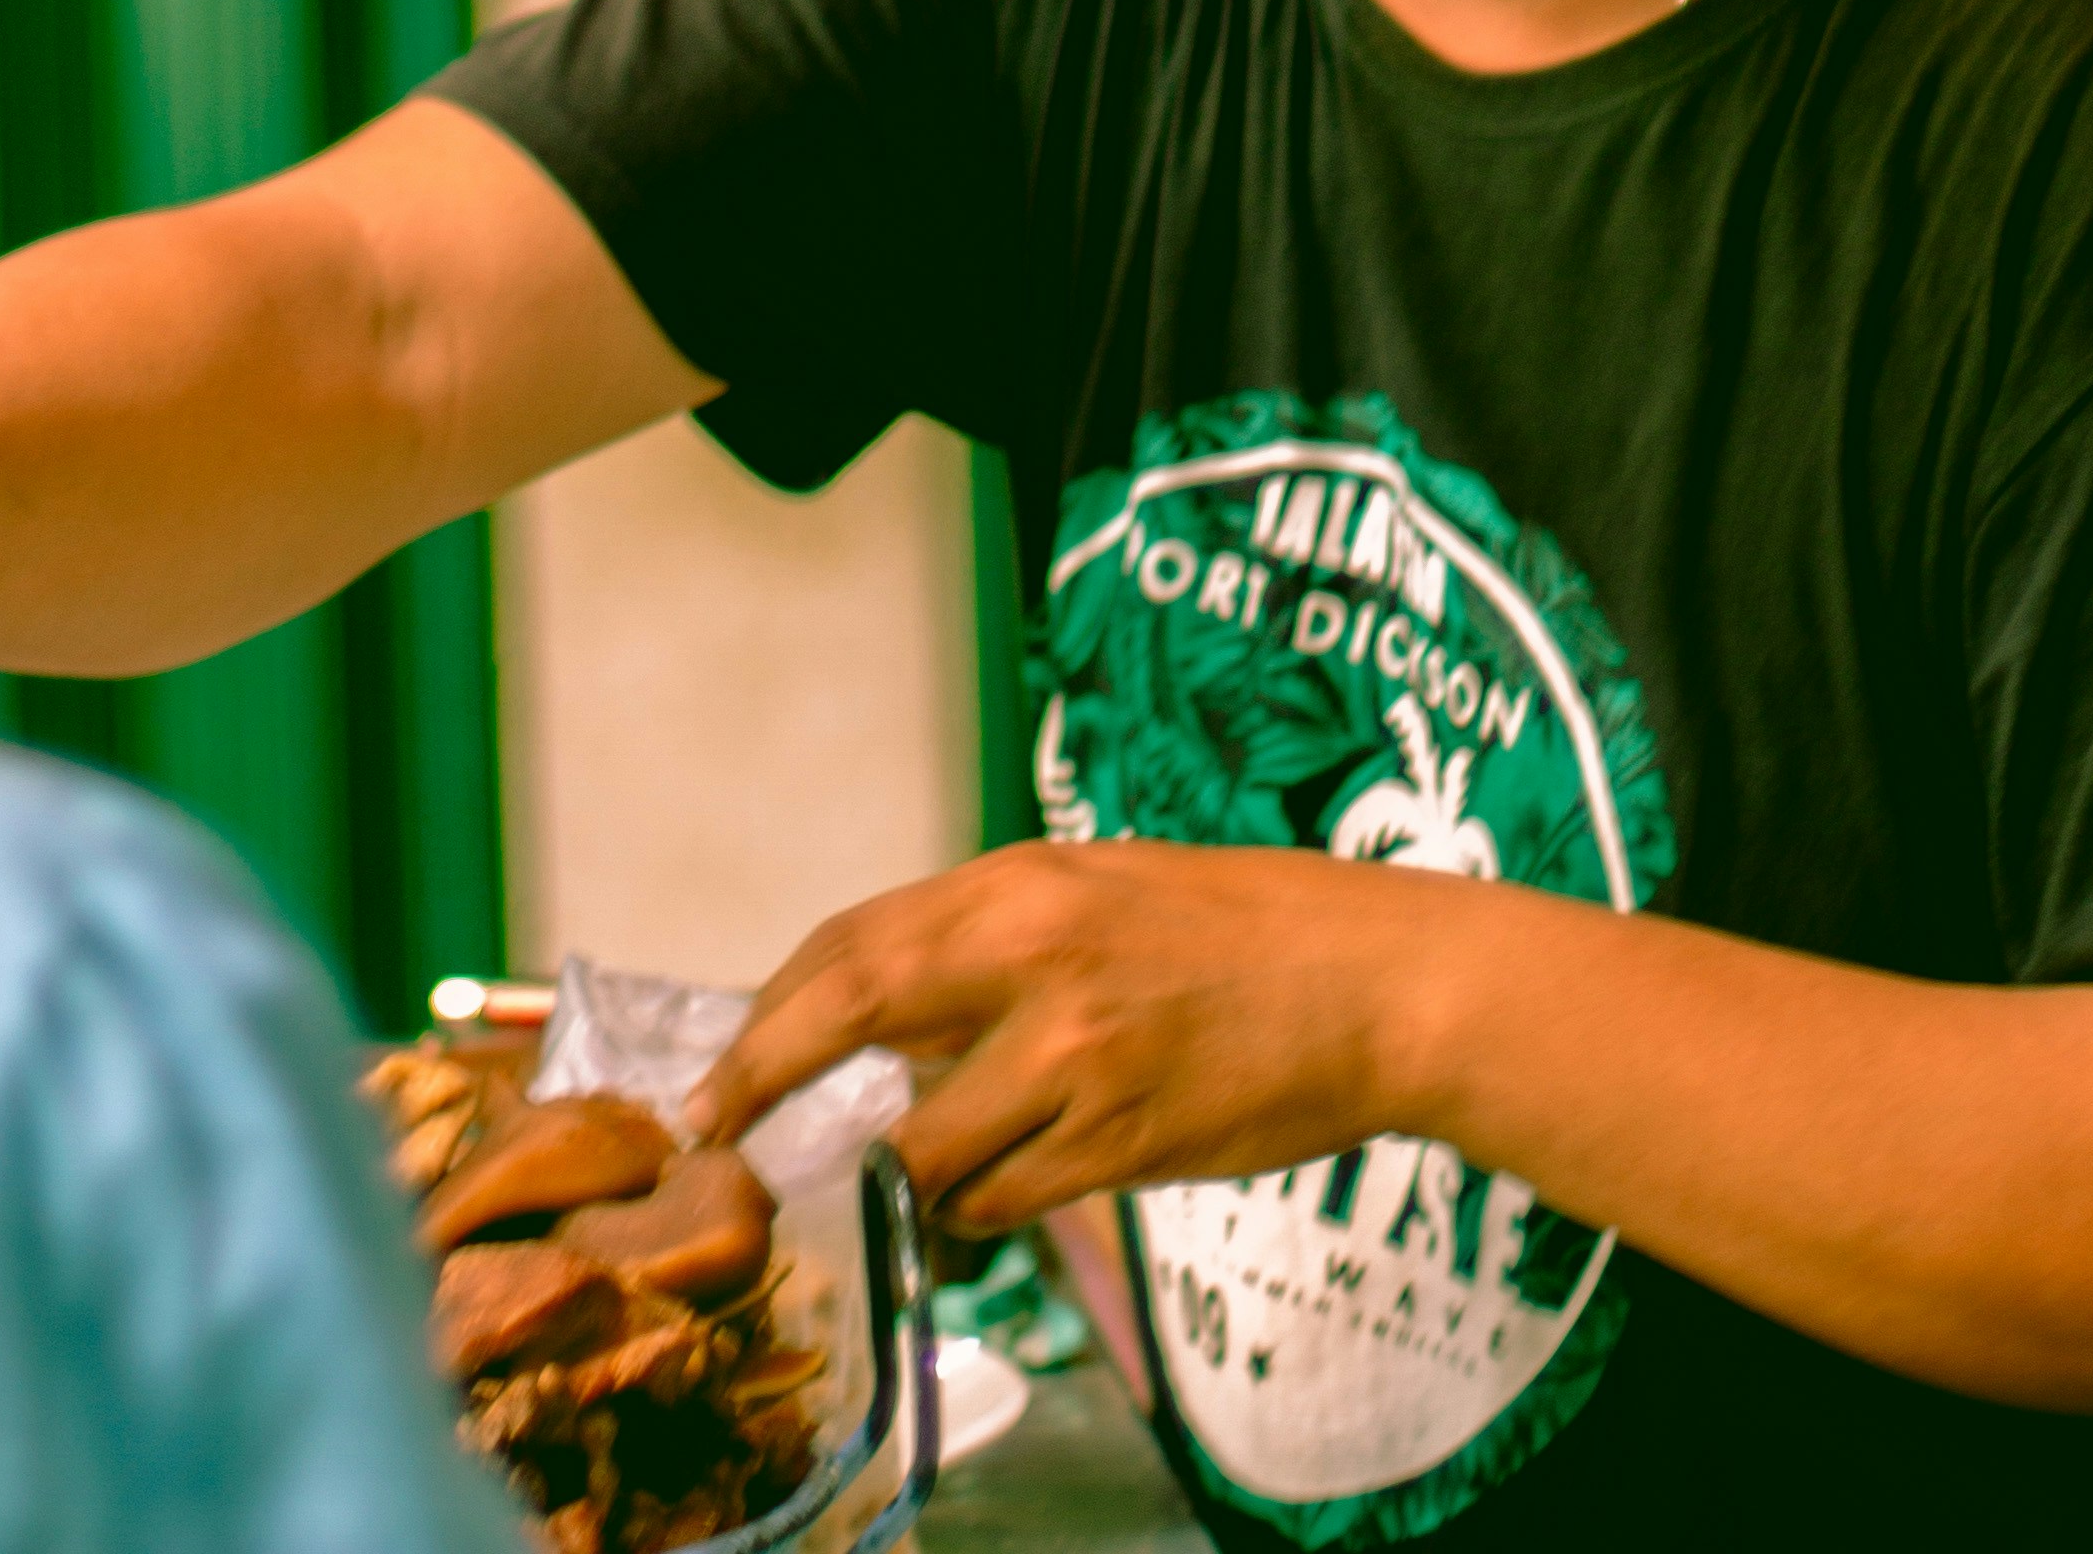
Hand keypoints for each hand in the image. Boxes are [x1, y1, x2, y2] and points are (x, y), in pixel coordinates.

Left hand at [683, 838, 1482, 1232]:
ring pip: (925, 1144)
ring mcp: (1074, 1055)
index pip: (853, 941)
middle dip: (765, 1079)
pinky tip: (1007, 1189)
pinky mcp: (1118, 1140)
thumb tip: (888, 1019)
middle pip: (848, 1011)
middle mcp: (1034, 957)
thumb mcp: (1103, 893)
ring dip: (907, 1171)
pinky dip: (984, 1207)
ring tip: (934, 1170)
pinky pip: (1003, 1199)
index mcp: (1025, 885)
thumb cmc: (1242, 932)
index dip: (771, 1011)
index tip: (723, 1066)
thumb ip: (995, 947)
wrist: (1371, 979)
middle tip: (721, 1132)